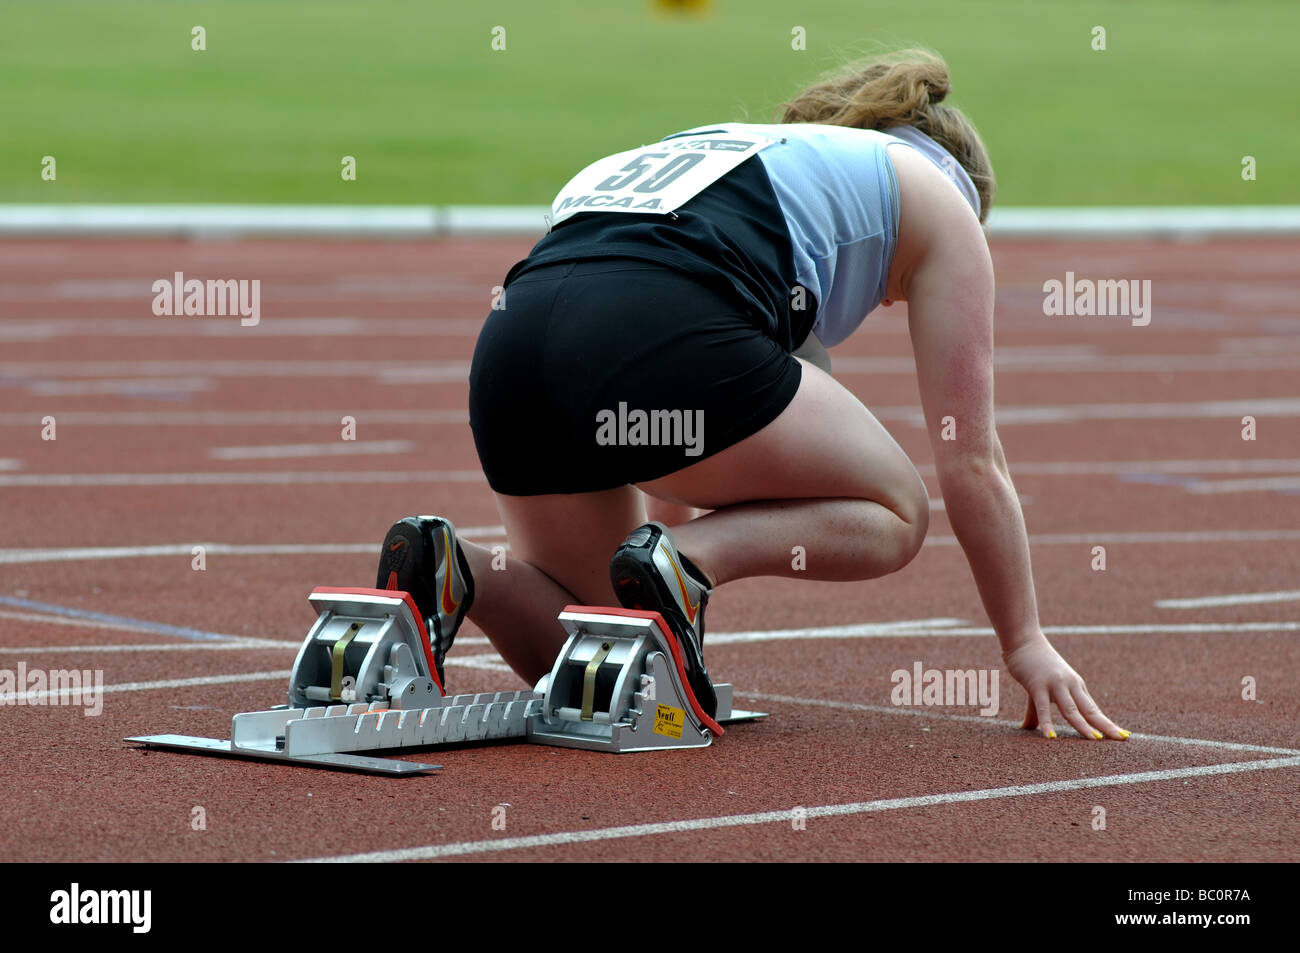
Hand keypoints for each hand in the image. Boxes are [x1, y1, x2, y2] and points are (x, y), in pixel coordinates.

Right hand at [1002, 636, 1128, 739]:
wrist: (1023, 640)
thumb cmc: (1033, 664)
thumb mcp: (1039, 689)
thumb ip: (1036, 712)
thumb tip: (1027, 728)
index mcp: (1075, 687)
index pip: (1093, 710)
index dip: (1107, 724)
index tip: (1123, 736)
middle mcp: (1070, 685)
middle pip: (1090, 711)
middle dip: (1106, 725)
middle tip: (1122, 738)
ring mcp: (1055, 685)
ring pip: (1071, 710)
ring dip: (1083, 726)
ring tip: (1095, 739)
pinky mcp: (1037, 685)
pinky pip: (1042, 708)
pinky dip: (1047, 723)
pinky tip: (1050, 737)